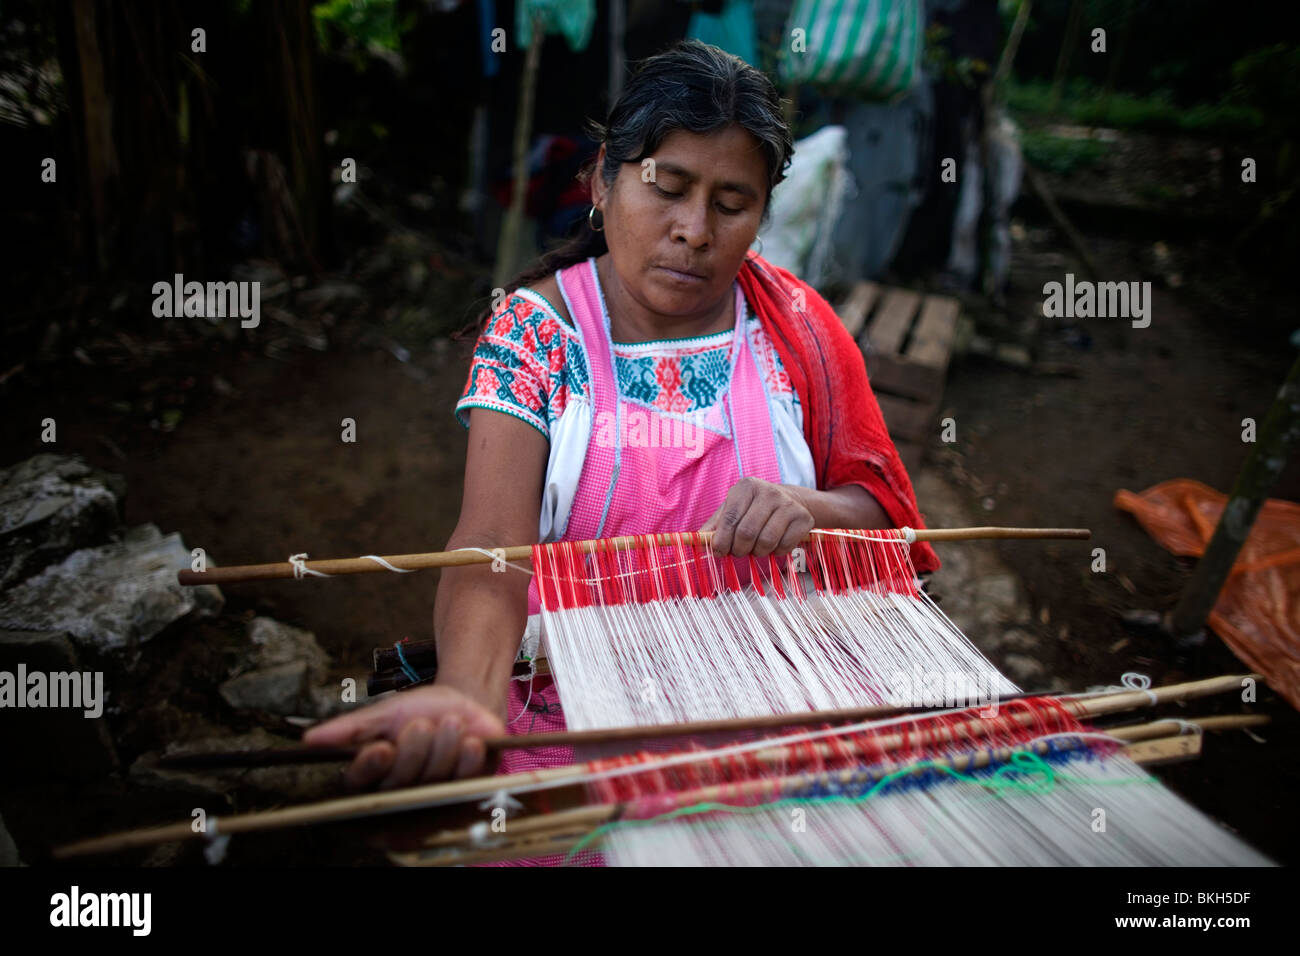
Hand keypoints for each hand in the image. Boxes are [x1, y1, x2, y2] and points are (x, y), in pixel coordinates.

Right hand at [302, 683, 505, 789]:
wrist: (465, 706)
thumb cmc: (419, 713)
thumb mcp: (385, 714)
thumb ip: (350, 728)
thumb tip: (307, 740)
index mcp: (372, 775)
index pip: (358, 783)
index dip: (369, 768)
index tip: (382, 748)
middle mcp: (399, 793)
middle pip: (398, 782)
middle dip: (413, 750)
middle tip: (423, 725)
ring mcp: (433, 797)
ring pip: (432, 781)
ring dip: (443, 747)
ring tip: (451, 723)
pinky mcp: (465, 794)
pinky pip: (465, 782)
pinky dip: (469, 758)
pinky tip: (472, 742)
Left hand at [700, 477, 814, 556]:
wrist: (792, 501)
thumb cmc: (754, 509)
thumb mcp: (733, 510)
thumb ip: (714, 526)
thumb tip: (696, 542)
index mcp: (747, 487)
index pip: (730, 519)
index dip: (722, 540)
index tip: (719, 552)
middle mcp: (769, 492)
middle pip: (747, 533)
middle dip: (739, 550)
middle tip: (740, 551)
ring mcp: (788, 505)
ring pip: (766, 542)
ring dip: (758, 552)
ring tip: (757, 547)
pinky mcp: (803, 519)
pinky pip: (784, 547)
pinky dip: (776, 552)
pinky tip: (775, 544)